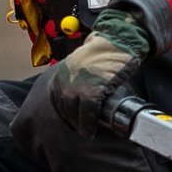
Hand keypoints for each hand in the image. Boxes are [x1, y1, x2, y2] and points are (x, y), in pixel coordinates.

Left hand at [48, 9, 150, 135]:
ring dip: (79, 125)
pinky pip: (88, 112)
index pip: (56, 100)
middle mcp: (66, 80)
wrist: (115, 40)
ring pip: (74, 113)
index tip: (68, 120)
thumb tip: (76, 96)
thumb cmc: (101, 52)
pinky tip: (91, 131)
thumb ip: (75, 78)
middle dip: (70, 121)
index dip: (63, 113)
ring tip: (85, 132)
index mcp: (61, 74)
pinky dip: (89, 123)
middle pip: (64, 108)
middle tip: (78, 129)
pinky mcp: (94, 90)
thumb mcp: (79, 64)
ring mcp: (79, 86)